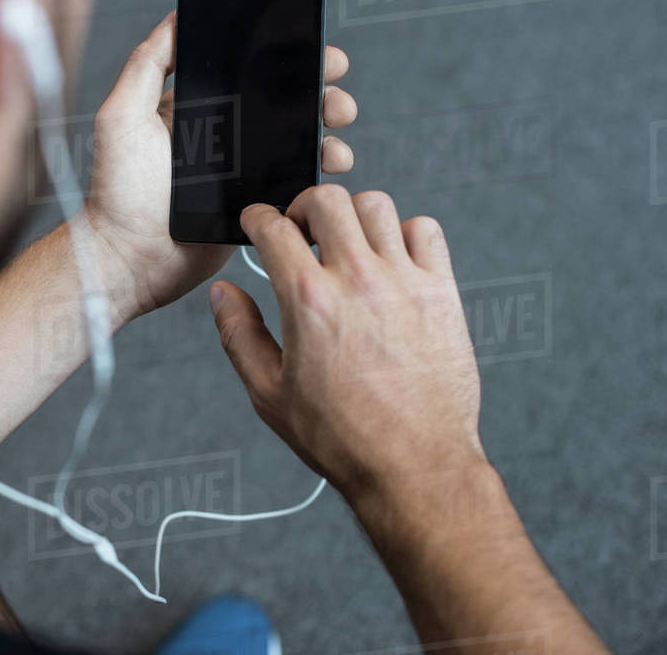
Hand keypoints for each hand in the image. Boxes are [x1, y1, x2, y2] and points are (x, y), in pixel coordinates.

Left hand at [84, 11, 358, 319]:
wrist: (128, 259)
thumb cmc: (116, 191)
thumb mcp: (121, 116)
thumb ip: (145, 66)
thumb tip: (175, 17)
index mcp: (198, 108)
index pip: (249, 70)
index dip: (285, 55)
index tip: (312, 43)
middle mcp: (225, 135)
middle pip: (285, 103)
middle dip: (319, 90)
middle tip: (335, 92)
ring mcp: (244, 171)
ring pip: (300, 142)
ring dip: (327, 130)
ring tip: (335, 130)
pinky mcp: (257, 206)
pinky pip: (298, 185)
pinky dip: (320, 175)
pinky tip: (328, 169)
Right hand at [208, 187, 485, 501]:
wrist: (415, 466)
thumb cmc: (343, 438)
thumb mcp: (269, 393)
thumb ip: (239, 335)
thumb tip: (223, 294)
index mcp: (308, 302)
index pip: (274, 227)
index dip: (257, 217)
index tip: (257, 222)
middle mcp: (358, 281)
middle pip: (327, 200)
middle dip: (304, 207)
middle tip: (301, 231)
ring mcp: (405, 282)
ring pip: (378, 205)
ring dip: (354, 217)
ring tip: (347, 244)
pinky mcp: (442, 293)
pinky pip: (426, 231)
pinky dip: (405, 234)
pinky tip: (392, 261)